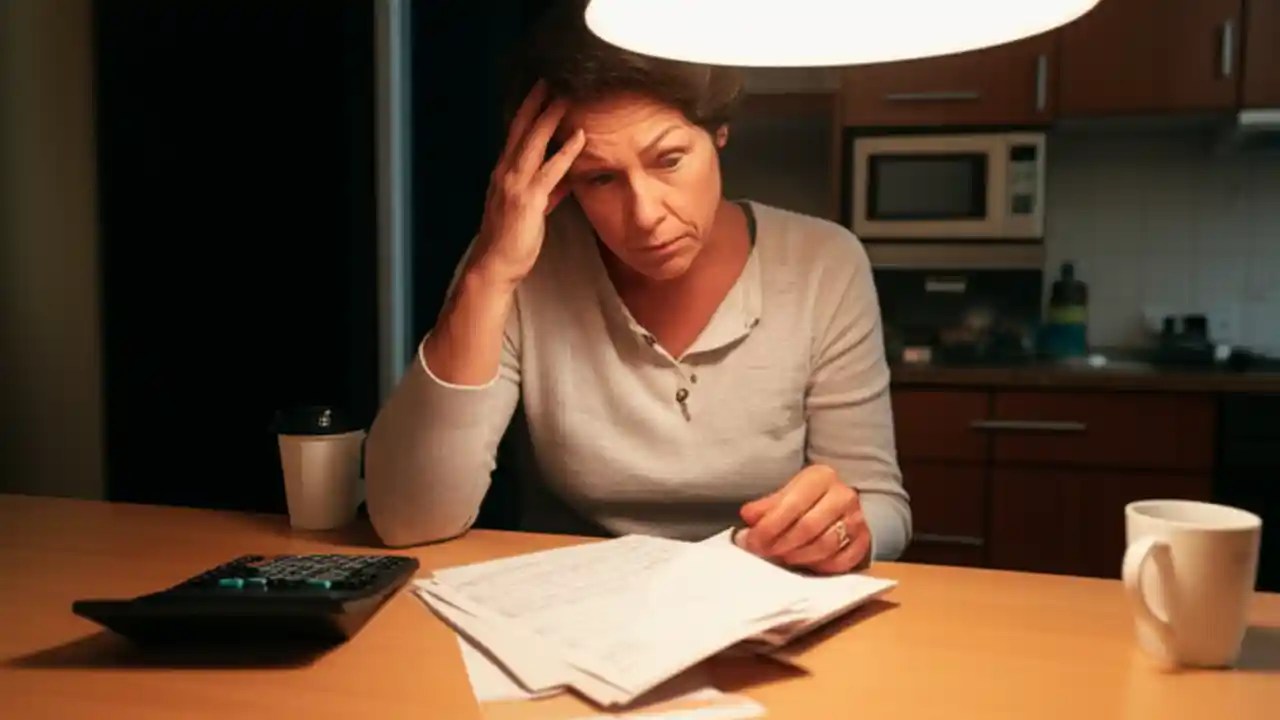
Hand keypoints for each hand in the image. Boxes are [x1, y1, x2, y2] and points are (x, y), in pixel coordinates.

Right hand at [467, 80, 585, 289]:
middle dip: (535, 103)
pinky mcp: (528, 200)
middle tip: (549, 79)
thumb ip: (546, 192)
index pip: (516, 134)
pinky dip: (566, 152)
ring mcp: (515, 185)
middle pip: (521, 129)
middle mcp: (506, 173)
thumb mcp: (530, 209)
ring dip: (550, 118)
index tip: (540, 91)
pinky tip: (580, 138)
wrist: (495, 264)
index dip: (527, 111)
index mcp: (504, 173)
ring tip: (566, 97)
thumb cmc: (511, 239)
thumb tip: (564, 182)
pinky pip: (550, 171)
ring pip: (534, 143)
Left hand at [738, 465, 870, 573]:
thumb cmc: (808, 498)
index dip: (769, 526)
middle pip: (808, 527)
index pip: (792, 504)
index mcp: (821, 477)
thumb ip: (767, 506)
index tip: (752, 540)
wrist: (840, 502)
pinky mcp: (864, 540)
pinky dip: (820, 566)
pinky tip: (806, 564)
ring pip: (825, 546)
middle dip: (781, 544)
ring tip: (783, 557)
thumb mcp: (787, 493)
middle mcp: (843, 495)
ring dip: (798, 556)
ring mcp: (857, 519)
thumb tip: (748, 516)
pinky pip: (841, 561)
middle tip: (764, 553)